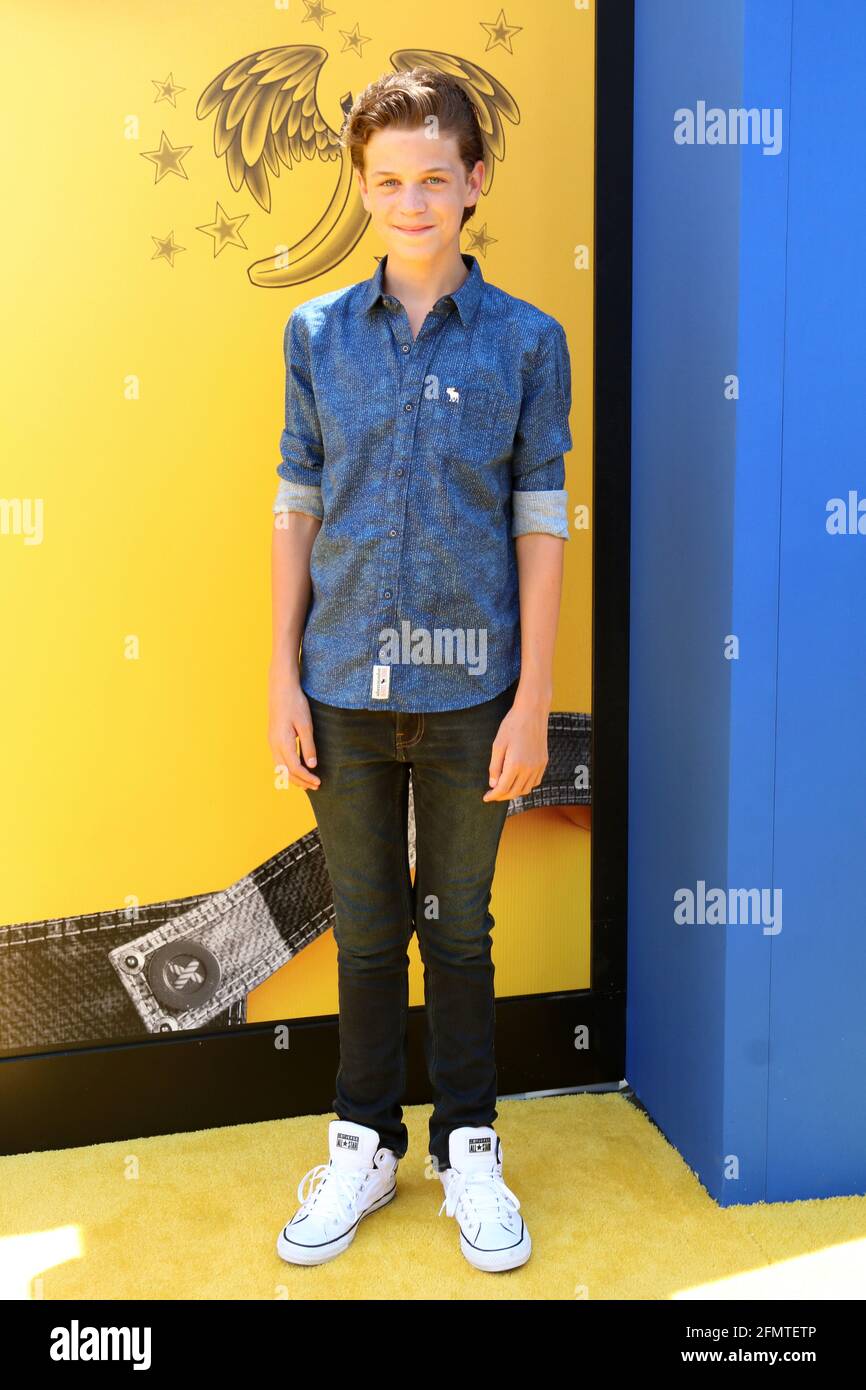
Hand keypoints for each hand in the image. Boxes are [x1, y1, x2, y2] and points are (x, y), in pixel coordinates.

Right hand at [268, 668, 320, 789]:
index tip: (318, 782)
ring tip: (306, 782)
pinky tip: (297, 769)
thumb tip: (312, 765)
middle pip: (285, 772)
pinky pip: (278, 760)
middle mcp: (274, 745)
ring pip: (280, 767)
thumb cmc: (295, 704)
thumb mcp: (305, 725)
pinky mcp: (273, 738)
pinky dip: (287, 769)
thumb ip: (308, 746)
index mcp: (282, 742)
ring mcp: (271, 742)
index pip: (294, 768)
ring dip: (293, 777)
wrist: (281, 688)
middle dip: (300, 781)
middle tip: (315, 786)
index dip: (307, 778)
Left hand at [482, 695, 548, 800]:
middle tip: (492, 794)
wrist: (532, 712)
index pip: (503, 788)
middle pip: (514, 792)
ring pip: (526, 789)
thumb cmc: (512, 725)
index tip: (486, 798)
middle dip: (502, 796)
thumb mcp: (497, 745)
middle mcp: (529, 768)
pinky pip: (535, 782)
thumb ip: (495, 767)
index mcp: (515, 764)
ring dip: (514, 792)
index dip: (493, 795)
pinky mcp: (544, 762)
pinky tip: (518, 781)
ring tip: (504, 788)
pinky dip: (526, 786)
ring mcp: (538, 766)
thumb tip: (493, 784)